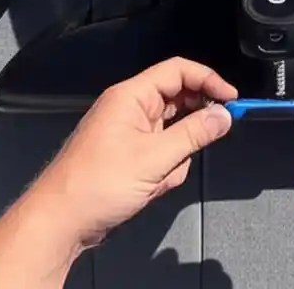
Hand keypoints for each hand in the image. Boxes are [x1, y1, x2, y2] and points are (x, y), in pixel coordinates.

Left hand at [26, 58, 237, 249]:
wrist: (61, 221)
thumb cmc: (98, 184)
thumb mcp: (155, 159)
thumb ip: (194, 134)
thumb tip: (224, 116)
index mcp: (131, 96)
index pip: (178, 71)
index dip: (209, 80)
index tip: (232, 100)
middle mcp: (129, 108)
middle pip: (178, 101)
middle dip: (191, 126)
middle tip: (203, 142)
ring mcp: (129, 133)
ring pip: (173, 133)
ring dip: (175, 157)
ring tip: (157, 178)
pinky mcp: (129, 155)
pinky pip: (161, 154)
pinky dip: (163, 171)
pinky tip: (149, 188)